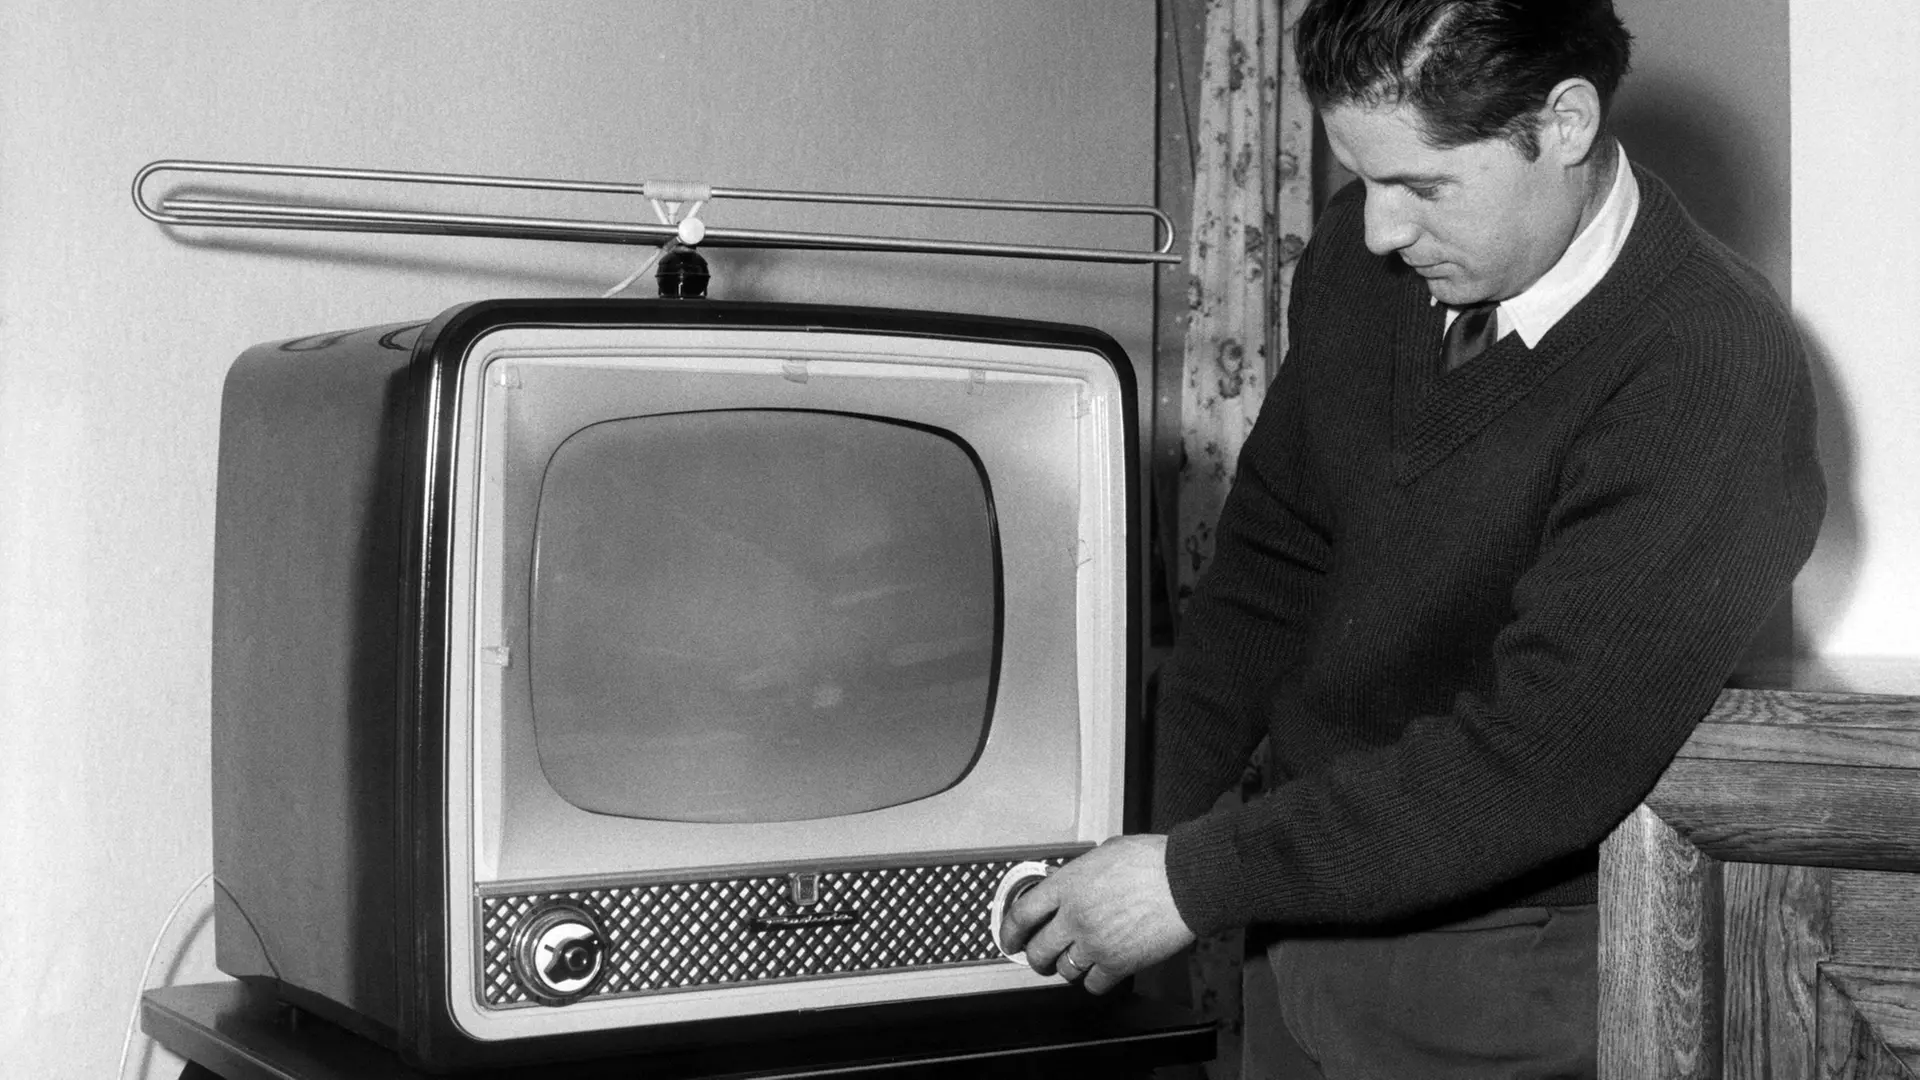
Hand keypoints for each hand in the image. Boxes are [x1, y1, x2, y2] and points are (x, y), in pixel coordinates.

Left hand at [997, 834, 1195, 994]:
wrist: (1186, 881)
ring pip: (1064, 970)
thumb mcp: (1104, 853)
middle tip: (1041, 956)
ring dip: (1067, 967)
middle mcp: (1075, 916)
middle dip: (1036, 957)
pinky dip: (1094, 980)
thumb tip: (1069, 881)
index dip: (1009, 931)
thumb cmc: (1153, 861)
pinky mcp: (1118, 963)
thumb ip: (1079, 872)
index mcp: (1067, 885)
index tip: (1009, 939)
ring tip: (1077, 959)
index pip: (1021, 914)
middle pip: (1038, 950)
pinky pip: (1092, 984)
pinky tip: (1101, 969)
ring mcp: (1095, 942)